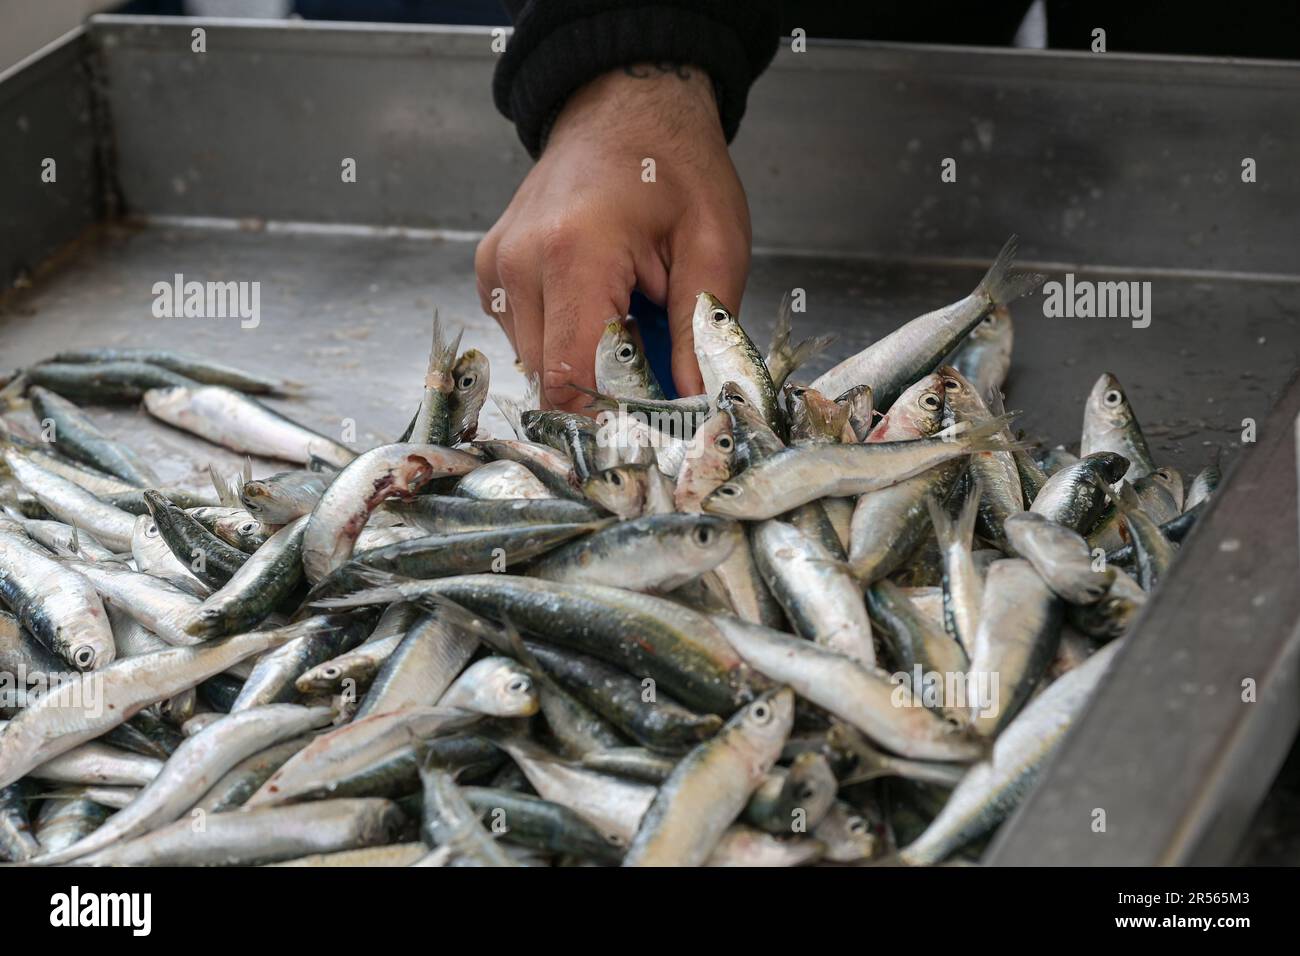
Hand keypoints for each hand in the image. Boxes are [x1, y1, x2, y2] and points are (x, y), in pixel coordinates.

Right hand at [475, 64, 750, 409]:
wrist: (624, 106)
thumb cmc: (674, 167)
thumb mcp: (714, 244)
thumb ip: (701, 331)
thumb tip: (693, 405)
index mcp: (574, 252)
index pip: (570, 379)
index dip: (610, 419)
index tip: (652, 432)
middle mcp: (519, 262)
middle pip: (550, 381)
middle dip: (605, 393)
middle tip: (656, 369)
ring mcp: (496, 267)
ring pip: (535, 366)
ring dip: (584, 367)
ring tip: (629, 322)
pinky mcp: (490, 272)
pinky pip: (525, 338)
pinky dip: (564, 340)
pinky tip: (597, 306)